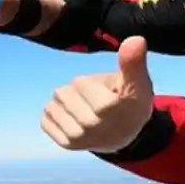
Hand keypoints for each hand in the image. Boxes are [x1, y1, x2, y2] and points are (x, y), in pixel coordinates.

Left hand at [41, 36, 154, 152]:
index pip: (79, 82)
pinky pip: (46, 118)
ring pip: (53, 104)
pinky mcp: (66, 145)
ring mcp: (78, 137)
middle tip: (97, 102)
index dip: (92, 84)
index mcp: (108, 107)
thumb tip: (136, 39)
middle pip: (63, 92)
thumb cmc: (132, 103)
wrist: (130, 136)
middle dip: (78, 93)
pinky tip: (74, 119)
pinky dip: (57, 115)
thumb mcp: (138, 82)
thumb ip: (133, 61)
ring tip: (87, 111)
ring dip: (67, 104)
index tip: (107, 94)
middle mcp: (91, 126)